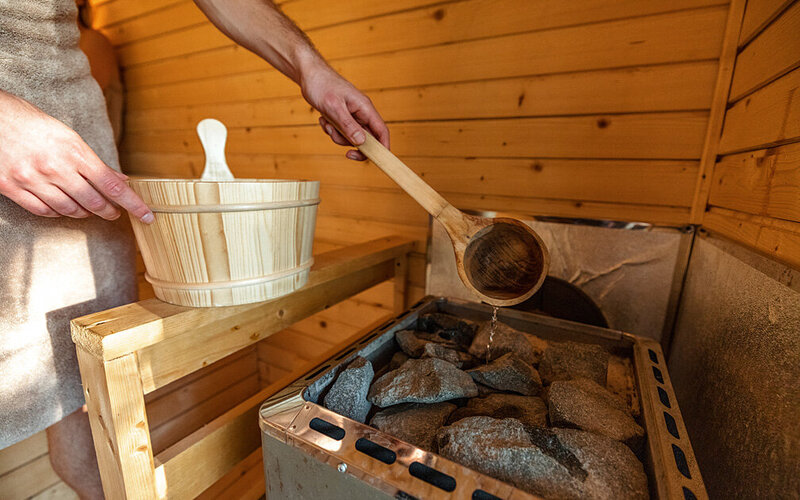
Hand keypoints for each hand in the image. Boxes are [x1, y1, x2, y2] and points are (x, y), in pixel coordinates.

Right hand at [0, 90, 153, 222]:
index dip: (133, 204)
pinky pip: (43, 211)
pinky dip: (58, 212)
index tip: (147, 215)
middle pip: (93, 202)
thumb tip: (120, 179)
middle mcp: (54, 167)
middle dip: (109, 211)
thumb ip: (93, 161)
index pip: (112, 185)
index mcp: (73, 151)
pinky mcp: (11, 188)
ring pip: (69, 210)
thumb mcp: (67, 135)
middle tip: (116, 213)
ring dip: (85, 212)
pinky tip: (64, 207)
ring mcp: (31, 179)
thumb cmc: (30, 121)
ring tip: (90, 209)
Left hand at [300, 62, 388, 160]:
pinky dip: (331, 130)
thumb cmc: (321, 85)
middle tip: (346, 153)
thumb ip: (348, 126)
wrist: (308, 75)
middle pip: (367, 139)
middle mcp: (362, 112)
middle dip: (353, 145)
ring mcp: (352, 115)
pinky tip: (323, 119)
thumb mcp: (334, 108)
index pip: (382, 131)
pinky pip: (341, 132)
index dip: (384, 147)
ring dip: (338, 136)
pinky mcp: (343, 117)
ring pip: (351, 137)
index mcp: (365, 108)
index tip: (379, 160)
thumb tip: (362, 142)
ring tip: (327, 124)